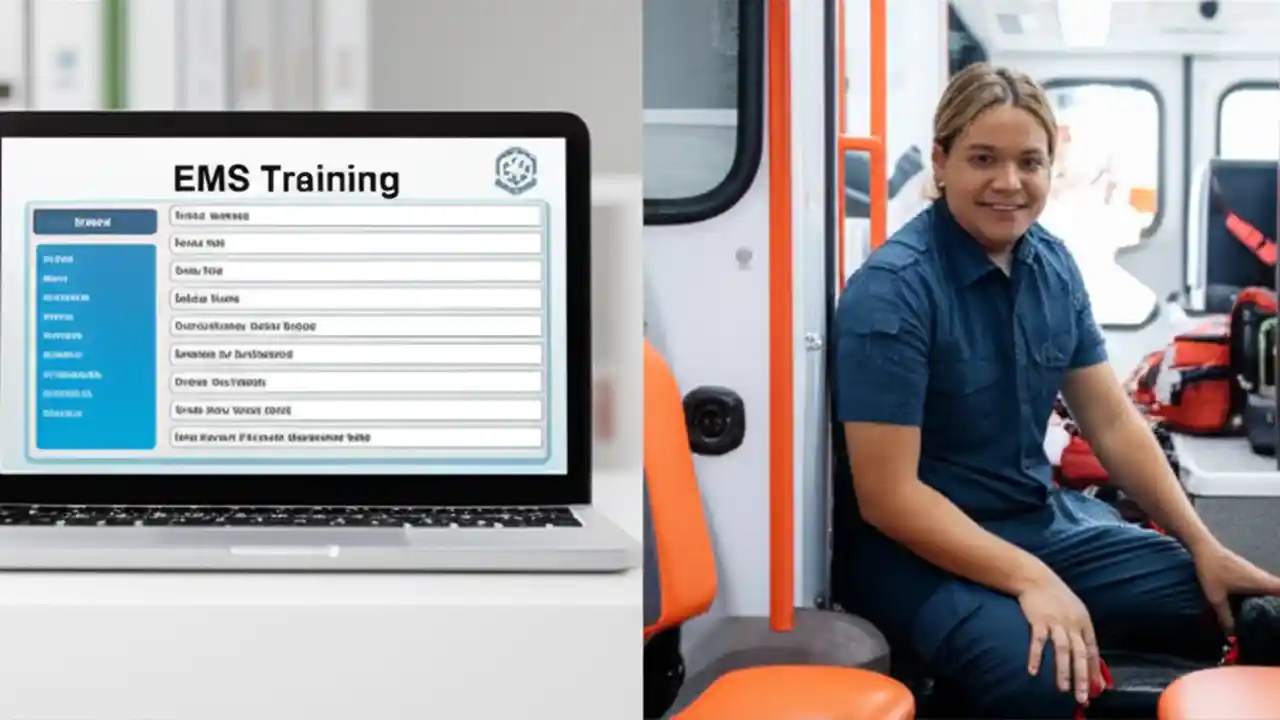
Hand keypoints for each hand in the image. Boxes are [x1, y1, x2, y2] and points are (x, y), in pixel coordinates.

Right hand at [1018, 573, 1102, 704]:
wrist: (1035, 578)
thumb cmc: (1055, 597)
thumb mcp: (1074, 611)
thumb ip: (1080, 633)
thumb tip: (1085, 657)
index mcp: (1083, 623)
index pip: (1092, 652)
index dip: (1093, 671)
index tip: (1094, 690)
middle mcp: (1072, 624)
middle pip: (1080, 654)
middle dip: (1082, 677)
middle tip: (1082, 697)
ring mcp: (1056, 622)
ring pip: (1063, 650)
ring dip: (1063, 670)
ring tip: (1063, 688)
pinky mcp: (1039, 620)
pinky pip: (1038, 641)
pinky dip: (1036, 656)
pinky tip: (1033, 671)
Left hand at [1192, 541, 1279, 634]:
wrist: (1203, 548)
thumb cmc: (1211, 571)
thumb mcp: (1216, 597)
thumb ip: (1225, 616)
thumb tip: (1231, 635)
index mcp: (1260, 582)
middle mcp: (1262, 577)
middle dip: (1279, 603)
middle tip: (1276, 618)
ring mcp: (1256, 573)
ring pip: (1272, 586)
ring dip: (1273, 597)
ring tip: (1270, 614)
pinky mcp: (1248, 571)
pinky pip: (1263, 584)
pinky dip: (1264, 593)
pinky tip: (1257, 603)